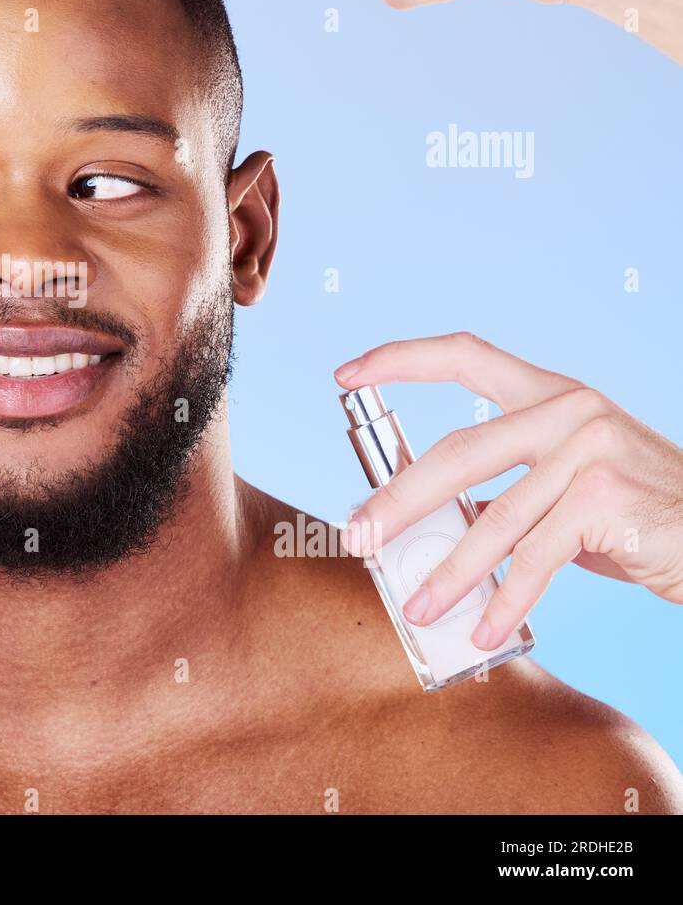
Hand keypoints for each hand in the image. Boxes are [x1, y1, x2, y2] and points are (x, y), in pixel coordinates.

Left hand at [335, 332, 682, 652]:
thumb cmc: (637, 515)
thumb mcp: (567, 484)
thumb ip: (507, 490)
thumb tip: (430, 528)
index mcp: (551, 394)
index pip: (466, 355)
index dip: (401, 359)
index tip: (346, 374)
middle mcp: (570, 410)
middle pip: (458, 452)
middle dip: (401, 500)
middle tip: (360, 535)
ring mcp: (591, 450)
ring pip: (494, 517)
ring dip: (450, 570)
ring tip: (418, 604)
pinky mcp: (607, 499)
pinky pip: (537, 558)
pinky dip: (506, 600)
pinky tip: (483, 628)